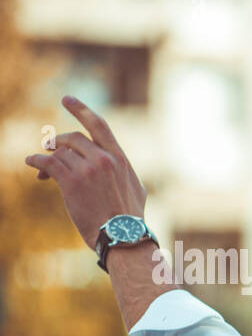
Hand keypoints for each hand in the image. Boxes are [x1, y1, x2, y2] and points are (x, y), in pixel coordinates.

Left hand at [24, 96, 147, 250]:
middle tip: (48, 148)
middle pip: (73, 138)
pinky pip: (48, 163)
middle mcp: (104, 159)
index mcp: (120, 159)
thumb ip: (123, 172)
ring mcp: (88, 170)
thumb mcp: (136, 189)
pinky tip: (32, 165)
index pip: (99, 126)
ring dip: (47, 158)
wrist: (123, 235)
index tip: (66, 99)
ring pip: (59, 153)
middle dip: (58, 142)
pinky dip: (36, 161)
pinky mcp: (72, 182)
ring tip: (40, 169)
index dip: (81, 110)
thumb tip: (119, 167)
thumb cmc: (130, 218)